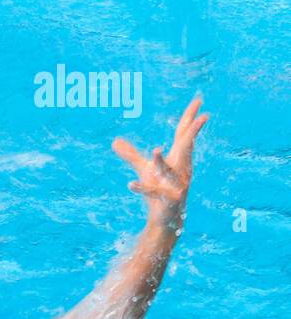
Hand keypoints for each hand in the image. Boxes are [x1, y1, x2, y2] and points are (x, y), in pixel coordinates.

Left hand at [112, 94, 208, 230]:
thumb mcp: (144, 170)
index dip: (190, 118)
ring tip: (155, 150)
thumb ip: (131, 155)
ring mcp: (176, 185)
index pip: (184, 134)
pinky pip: (155, 193)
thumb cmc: (159, 190)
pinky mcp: (167, 200)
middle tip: (203, 117)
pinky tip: (130, 184)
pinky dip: (142, 188)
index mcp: (178, 159)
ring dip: (161, 162)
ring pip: (169, 171)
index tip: (199, 100)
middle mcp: (180, 169)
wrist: (164, 218)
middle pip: (187, 147)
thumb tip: (114, 141)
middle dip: (193, 132)